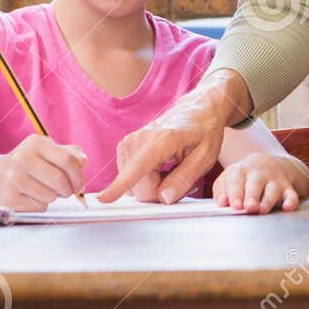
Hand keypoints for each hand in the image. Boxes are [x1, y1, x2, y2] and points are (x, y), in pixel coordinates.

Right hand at [0, 135, 84, 210]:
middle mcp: (23, 158)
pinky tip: (33, 196)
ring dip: (54, 197)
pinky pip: (38, 206)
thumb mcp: (45, 151)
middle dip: (69, 190)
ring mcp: (14, 178)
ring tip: (46, 191)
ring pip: (50, 196)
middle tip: (68, 191)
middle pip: (60, 180)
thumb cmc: (26, 163)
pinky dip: (42, 204)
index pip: (67, 160)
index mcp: (36, 143)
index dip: (78, 176)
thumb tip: (83, 161)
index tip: (80, 184)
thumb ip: (68, 153)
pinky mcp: (9, 196)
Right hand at [97, 76, 240, 203]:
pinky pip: (131, 178)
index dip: (120, 186)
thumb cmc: (204, 131)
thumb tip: (163, 198)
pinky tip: (161, 169)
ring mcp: (128, 142)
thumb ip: (184, 179)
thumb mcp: (205, 157)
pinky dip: (146, 179)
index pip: (138, 168)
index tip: (103, 199)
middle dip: (159, 192)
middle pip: (139, 188)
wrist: (198, 109)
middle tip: (181, 178)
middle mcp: (138, 139)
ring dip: (153, 185)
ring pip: (133, 185)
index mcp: (161, 140)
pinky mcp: (125, 147)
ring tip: (172, 170)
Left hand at [213, 153, 308, 213]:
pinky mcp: (288, 188)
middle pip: (255, 183)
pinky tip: (288, 207)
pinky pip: (291, 194)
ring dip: (268, 200)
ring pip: (273, 190)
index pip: (236, 180)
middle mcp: (259, 173)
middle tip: (249, 207)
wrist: (272, 164)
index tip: (235, 205)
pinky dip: (291, 201)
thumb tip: (221, 202)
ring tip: (262, 210)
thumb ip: (222, 190)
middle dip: (252, 196)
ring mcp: (275, 180)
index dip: (235, 192)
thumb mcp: (230, 177)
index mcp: (241, 170)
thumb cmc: (245, 177)